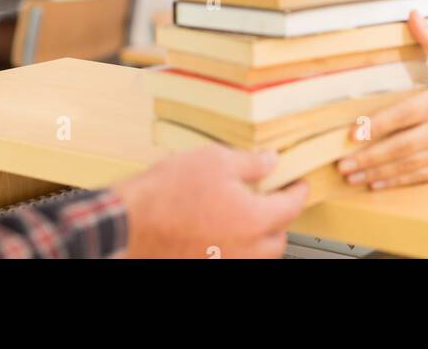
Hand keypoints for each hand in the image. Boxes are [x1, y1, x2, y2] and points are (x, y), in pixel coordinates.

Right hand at [112, 144, 307, 257]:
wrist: (128, 224)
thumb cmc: (165, 194)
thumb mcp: (214, 161)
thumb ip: (250, 163)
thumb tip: (270, 162)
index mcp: (254, 219)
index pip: (292, 207)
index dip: (299, 192)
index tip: (299, 184)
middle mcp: (245, 248)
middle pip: (278, 238)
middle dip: (279, 218)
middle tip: (271, 199)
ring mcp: (225, 263)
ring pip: (257, 255)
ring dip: (259, 238)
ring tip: (247, 217)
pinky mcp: (204, 267)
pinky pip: (233, 260)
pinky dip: (236, 249)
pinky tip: (222, 233)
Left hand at [335, 10, 427, 189]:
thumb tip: (412, 13)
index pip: (404, 115)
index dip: (377, 126)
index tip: (352, 133)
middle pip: (400, 146)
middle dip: (369, 156)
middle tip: (341, 164)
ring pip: (407, 165)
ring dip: (376, 172)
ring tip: (350, 176)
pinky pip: (420, 176)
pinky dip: (396, 181)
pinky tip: (376, 183)